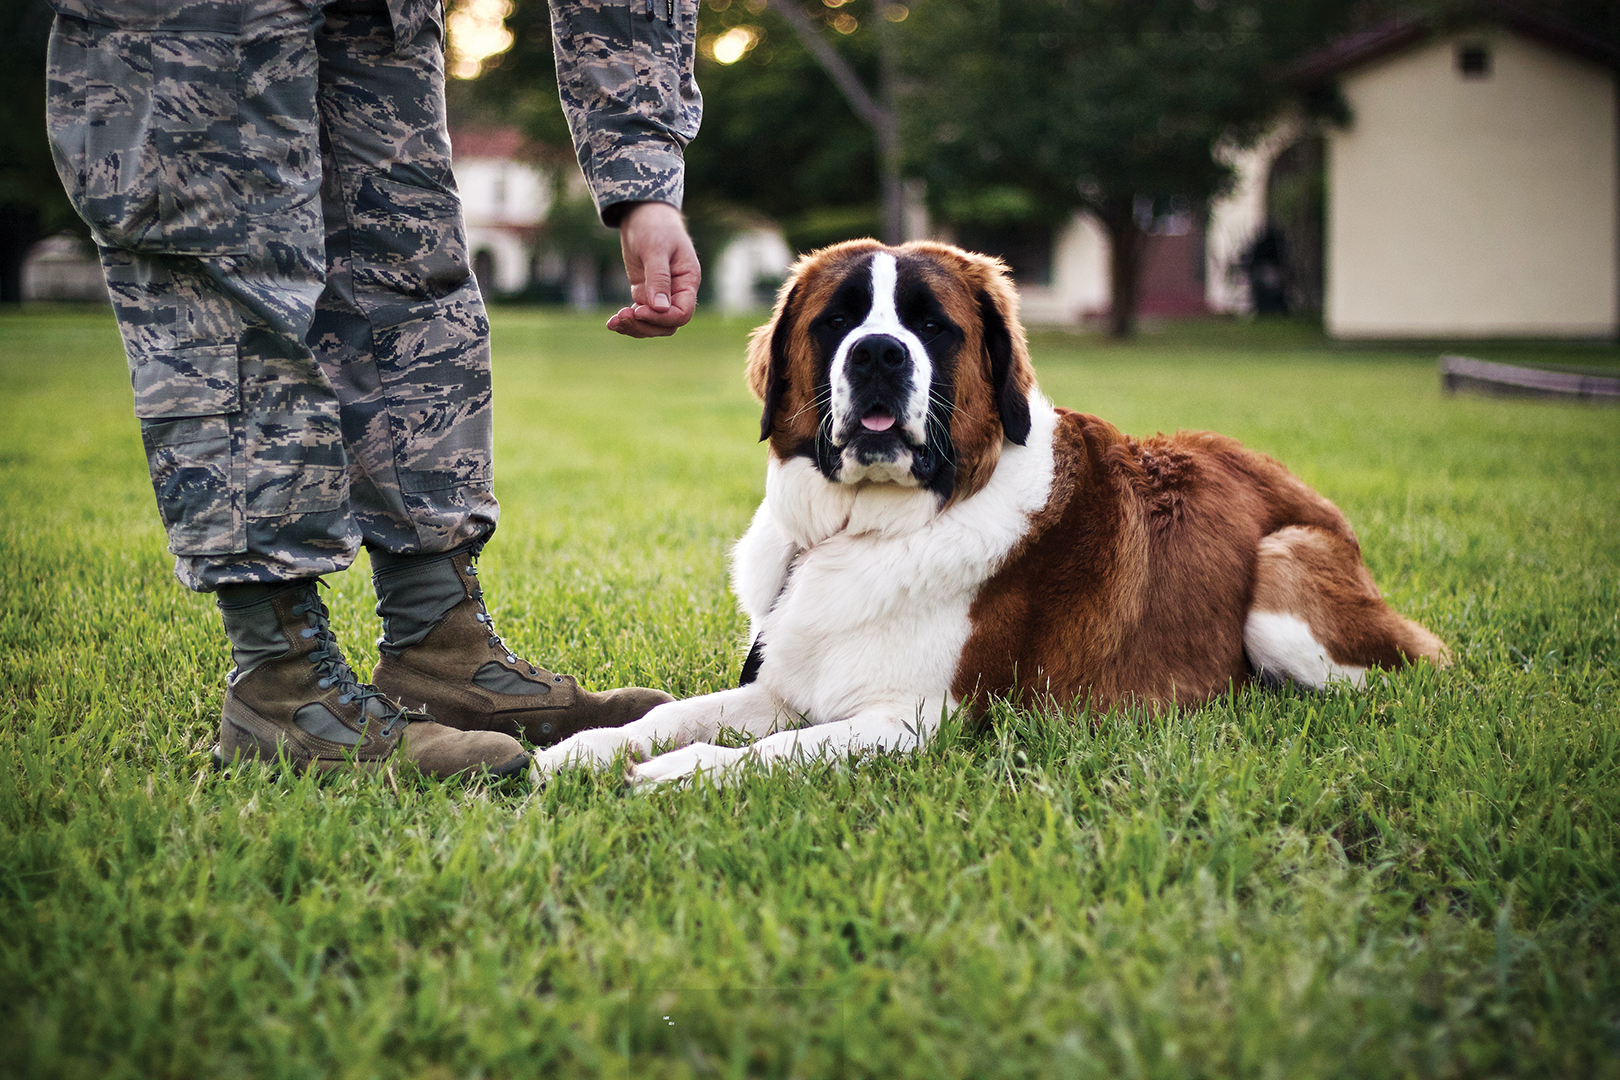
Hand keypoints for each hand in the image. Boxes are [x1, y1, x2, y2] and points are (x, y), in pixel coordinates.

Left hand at [608, 201, 700, 337]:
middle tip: (621, 316)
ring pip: (653, 324)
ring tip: (613, 322)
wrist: (643, 214)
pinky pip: (640, 315)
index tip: (638, 310)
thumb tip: (660, 308)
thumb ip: (659, 279)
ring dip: (634, 327)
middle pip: (667, 324)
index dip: (661, 317)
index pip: (682, 313)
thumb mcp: (655, 250)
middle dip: (645, 325)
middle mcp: (678, 292)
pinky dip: (627, 321)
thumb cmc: (654, 227)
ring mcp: (661, 294)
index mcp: (688, 281)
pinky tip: (611, 322)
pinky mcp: (645, 293)